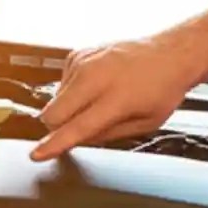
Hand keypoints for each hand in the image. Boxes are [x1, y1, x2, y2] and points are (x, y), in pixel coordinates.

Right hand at [30, 34, 207, 160]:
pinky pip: (61, 83)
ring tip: (101, 99)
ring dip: (69, 108)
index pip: (77, 127)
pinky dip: (74, 90)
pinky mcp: (78, 54)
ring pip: (54, 100)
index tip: (37, 154)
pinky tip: (97, 85)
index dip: (54, 144)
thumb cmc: (163, 89)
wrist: (171, 53)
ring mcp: (85, 62)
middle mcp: (97, 77)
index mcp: (117, 98)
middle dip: (59, 128)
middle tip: (82, 127)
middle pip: (53, 114)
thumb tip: (76, 141)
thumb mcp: (145, 124)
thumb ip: (107, 135)